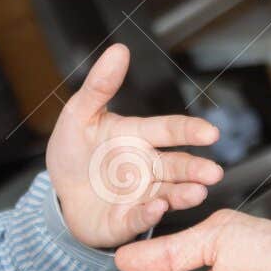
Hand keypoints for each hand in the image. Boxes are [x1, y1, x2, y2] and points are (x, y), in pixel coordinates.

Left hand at [47, 43, 223, 248]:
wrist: (57, 192)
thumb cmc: (73, 152)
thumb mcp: (79, 114)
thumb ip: (99, 85)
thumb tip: (119, 50)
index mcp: (138, 137)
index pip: (169, 130)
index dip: (190, 131)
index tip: (211, 132)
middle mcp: (146, 166)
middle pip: (177, 166)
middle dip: (196, 169)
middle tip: (213, 172)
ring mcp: (140, 195)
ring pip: (168, 194)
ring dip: (184, 194)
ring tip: (197, 193)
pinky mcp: (126, 220)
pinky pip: (139, 218)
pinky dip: (149, 214)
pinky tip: (157, 208)